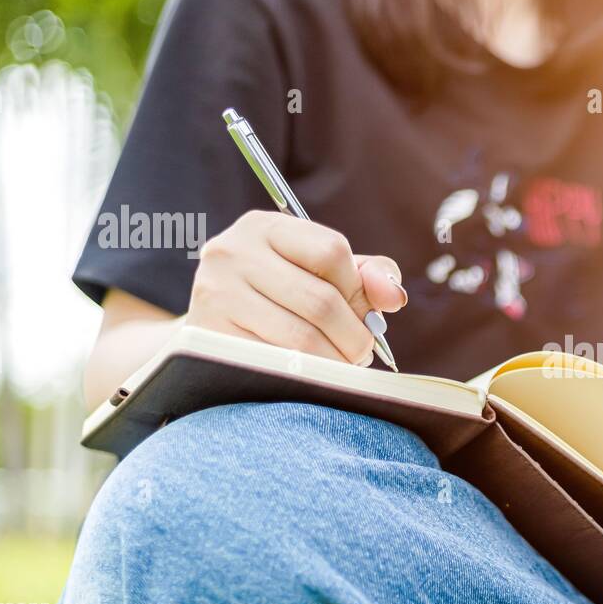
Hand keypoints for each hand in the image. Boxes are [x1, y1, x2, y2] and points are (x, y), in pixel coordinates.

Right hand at [188, 210, 405, 364]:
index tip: (361, 312)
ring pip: (302, 337)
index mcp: (264, 228)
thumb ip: (367, 277)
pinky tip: (313, 375)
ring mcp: (217, 294)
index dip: (357, 289)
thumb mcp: (319, 276)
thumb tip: (394, 296)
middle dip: (354, 336)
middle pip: (321, 300)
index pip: (332, 251)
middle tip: (361, 353)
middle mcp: (233, 252)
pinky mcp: (210, 336)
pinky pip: (277, 363)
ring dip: (336, 361)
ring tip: (342, 367)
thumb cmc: (277, 302)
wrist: (209, 340)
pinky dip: (307, 375)